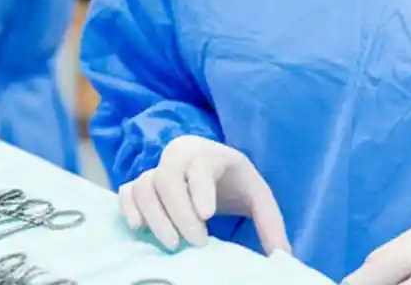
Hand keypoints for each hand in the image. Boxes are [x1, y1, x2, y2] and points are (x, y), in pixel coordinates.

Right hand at [118, 135, 290, 253]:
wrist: (210, 166)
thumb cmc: (234, 182)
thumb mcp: (257, 196)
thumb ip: (270, 223)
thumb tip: (284, 257)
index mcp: (209, 153)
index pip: (199, 165)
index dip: (199, 189)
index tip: (206, 216)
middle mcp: (178, 156)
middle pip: (167, 177)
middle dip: (179, 212)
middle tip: (197, 242)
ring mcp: (156, 168)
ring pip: (143, 186)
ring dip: (154, 216)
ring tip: (172, 244)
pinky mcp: (141, 184)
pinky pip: (126, 191)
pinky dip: (128, 208)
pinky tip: (139, 229)